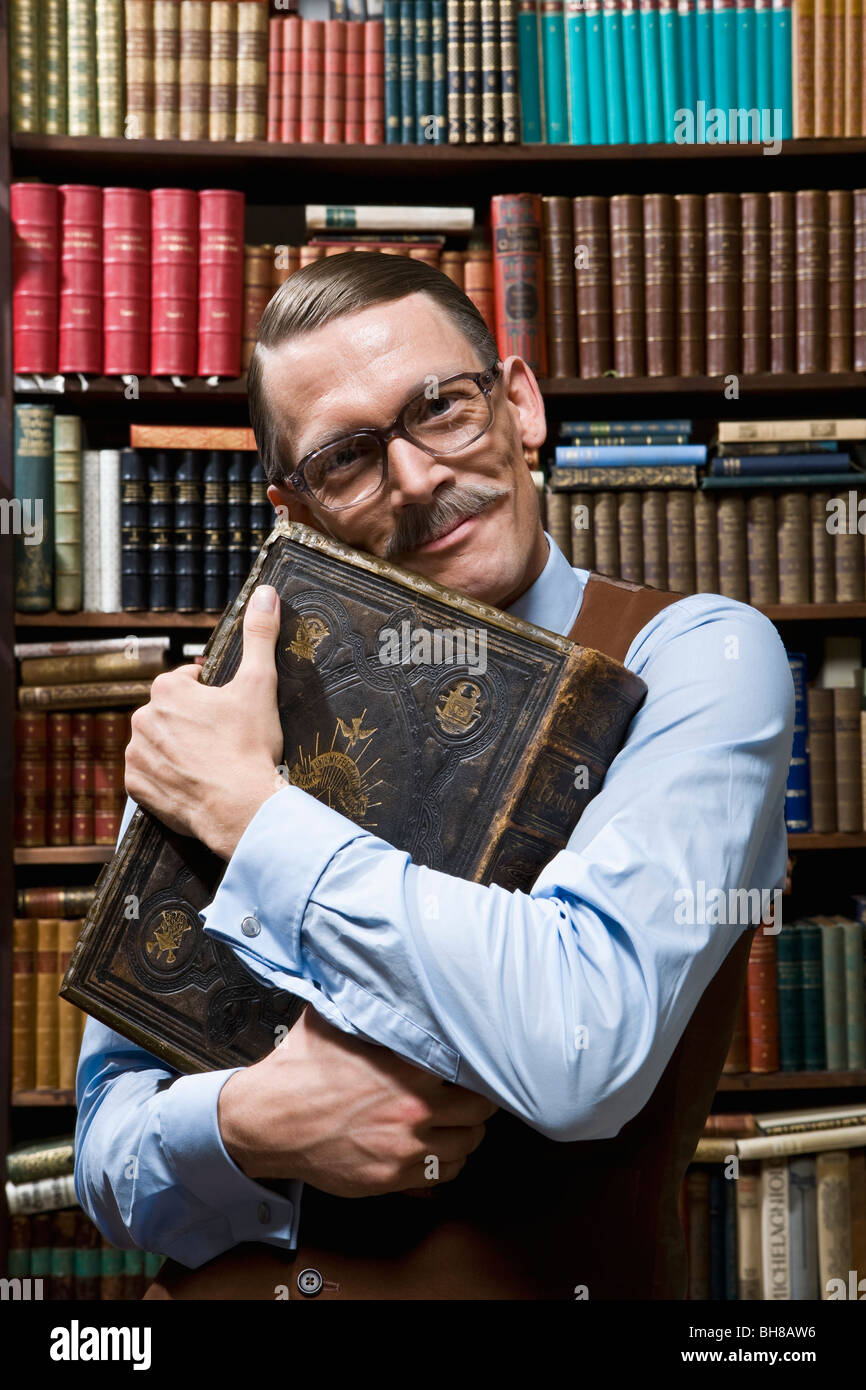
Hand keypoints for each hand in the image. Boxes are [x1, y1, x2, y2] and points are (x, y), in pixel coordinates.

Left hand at [125, 584, 284, 858]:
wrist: (240, 808)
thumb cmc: (249, 745)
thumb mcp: (260, 683)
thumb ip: (260, 635)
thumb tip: (266, 593)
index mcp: (167, 690)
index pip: (189, 682)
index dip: (213, 697)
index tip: (230, 715)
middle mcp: (141, 718)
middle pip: (172, 714)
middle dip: (193, 723)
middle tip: (224, 741)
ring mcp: (136, 754)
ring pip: (159, 743)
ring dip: (179, 749)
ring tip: (211, 764)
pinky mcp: (136, 787)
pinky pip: (149, 776)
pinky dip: (167, 778)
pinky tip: (194, 782)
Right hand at [217, 1006, 497, 1195]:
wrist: (266, 1121)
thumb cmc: (298, 1071)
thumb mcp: (333, 1019)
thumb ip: (365, 1000)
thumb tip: (379, 970)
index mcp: (407, 1066)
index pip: (470, 1065)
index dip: (477, 1063)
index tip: (475, 1058)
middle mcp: (413, 1109)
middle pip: (480, 1110)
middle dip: (477, 1100)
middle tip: (469, 1093)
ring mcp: (405, 1148)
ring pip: (467, 1146)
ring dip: (465, 1133)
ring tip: (456, 1122)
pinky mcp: (392, 1178)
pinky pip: (442, 1175)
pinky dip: (446, 1163)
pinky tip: (437, 1148)